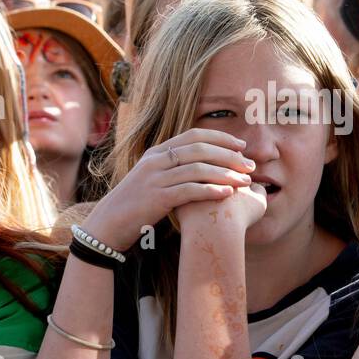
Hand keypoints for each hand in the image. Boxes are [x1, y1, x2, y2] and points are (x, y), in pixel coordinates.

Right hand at [81, 128, 256, 251]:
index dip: (220, 138)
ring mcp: (155, 179)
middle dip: (229, 156)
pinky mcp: (156, 198)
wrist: (109, 224)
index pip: (194, 135)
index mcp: (157, 152)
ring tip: (245, 181)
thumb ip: (173, 168)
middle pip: (200, 150)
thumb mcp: (151, 178)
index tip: (241, 146)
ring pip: (198, 169)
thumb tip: (202, 164)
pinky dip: (211, 190)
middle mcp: (156, 161)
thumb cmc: (136, 203)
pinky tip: (227, 194)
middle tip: (250, 165)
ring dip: (226, 174)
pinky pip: (189, 190)